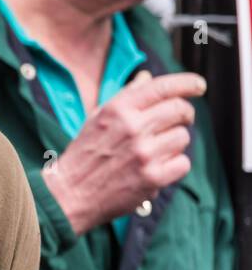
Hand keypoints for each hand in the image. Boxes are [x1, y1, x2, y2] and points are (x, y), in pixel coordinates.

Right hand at [42, 70, 203, 233]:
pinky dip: (175, 164)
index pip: (162, 87)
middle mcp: (132, 127)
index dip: (187, 83)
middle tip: (180, 120)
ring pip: (183, 137)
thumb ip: (126, 96)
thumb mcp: (98, 118)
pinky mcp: (153, 177)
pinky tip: (158, 166)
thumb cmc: (85, 154)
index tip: (198, 85)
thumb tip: (147, 77)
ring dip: (175, 142)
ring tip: (158, 149)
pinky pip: (183, 162)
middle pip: (180, 110)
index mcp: (117, 109)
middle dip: (185, 114)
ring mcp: (144, 153)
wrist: (72, 192)